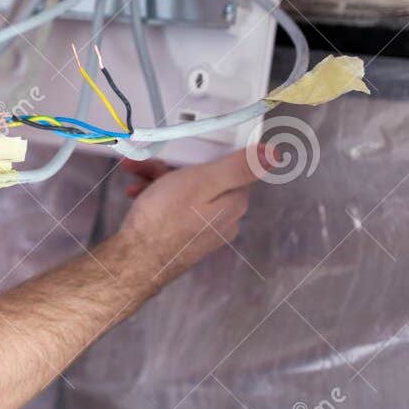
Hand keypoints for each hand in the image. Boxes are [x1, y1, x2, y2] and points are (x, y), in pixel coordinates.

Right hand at [114, 149, 262, 286]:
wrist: (135, 260)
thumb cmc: (164, 219)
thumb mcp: (202, 182)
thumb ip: (238, 168)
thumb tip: (273, 155)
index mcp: (233, 203)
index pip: (228, 166)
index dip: (203, 153)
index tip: (182, 148)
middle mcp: (223, 219)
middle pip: (203, 178)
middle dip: (172, 166)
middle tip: (148, 163)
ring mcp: (204, 230)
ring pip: (184, 192)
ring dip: (158, 180)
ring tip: (135, 176)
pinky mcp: (185, 238)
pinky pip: (173, 208)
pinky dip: (156, 197)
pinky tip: (137, 194)